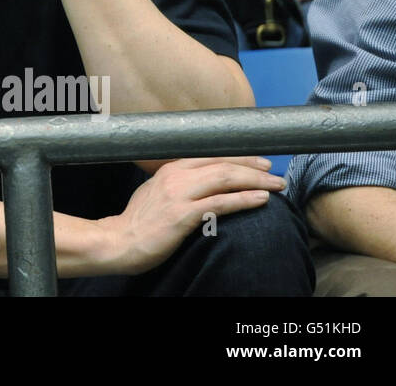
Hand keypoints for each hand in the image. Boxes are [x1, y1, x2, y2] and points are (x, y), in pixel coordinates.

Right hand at [98, 156, 283, 275]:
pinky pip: (219, 204)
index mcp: (170, 169)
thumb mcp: (155, 191)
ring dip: (255, 181)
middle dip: (252, 167)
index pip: (210, 156)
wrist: (119, 241)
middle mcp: (175, 177)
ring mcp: (178, 195)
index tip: (258, 161)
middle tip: (273, 172)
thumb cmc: (139, 221)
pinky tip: (261, 200)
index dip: (238, 157)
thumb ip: (176, 183)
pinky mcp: (182, 216)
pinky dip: (243, 200)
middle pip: (222, 164)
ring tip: (276, 185)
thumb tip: (199, 183)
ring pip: (224, 180)